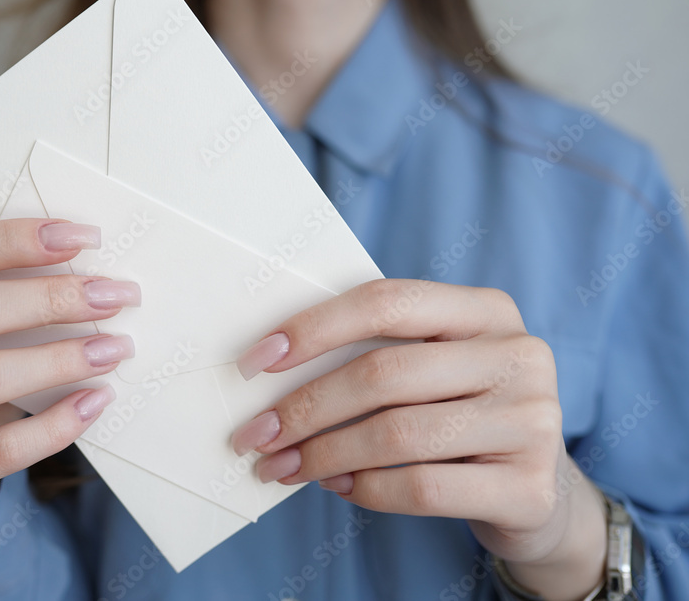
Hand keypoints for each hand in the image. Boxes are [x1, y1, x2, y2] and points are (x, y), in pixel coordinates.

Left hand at [231, 279, 606, 599]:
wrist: (539, 494)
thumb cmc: (459, 416)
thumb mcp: (434, 368)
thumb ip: (376, 354)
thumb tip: (273, 368)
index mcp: (487, 310)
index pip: (386, 301)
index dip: (313, 328)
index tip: (255, 362)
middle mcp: (519, 355)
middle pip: (383, 373)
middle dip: (304, 407)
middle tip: (256, 435)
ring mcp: (533, 421)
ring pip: (396, 434)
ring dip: (322, 454)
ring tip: (282, 467)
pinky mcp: (530, 487)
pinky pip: (421, 488)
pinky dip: (365, 489)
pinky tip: (337, 486)